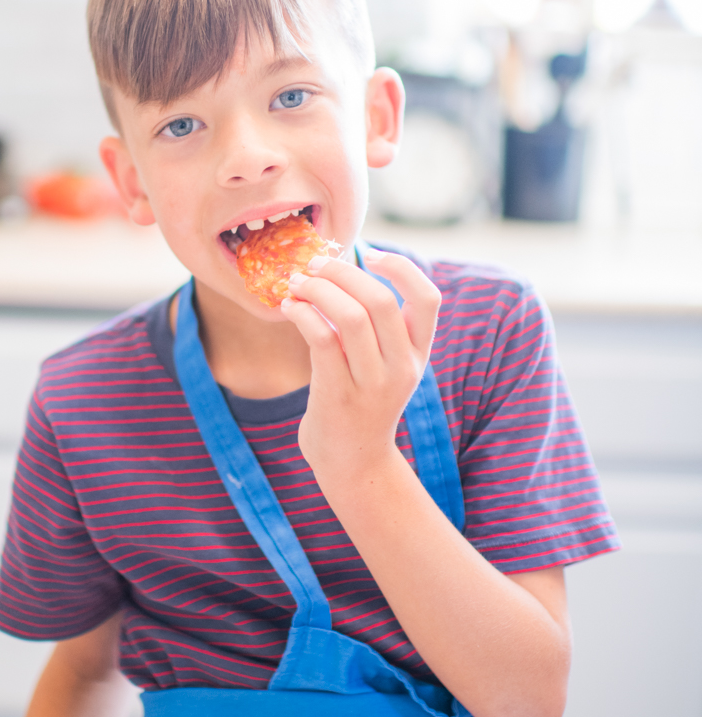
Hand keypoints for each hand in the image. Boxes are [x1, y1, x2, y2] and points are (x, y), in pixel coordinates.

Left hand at [280, 249, 440, 485]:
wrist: (354, 462)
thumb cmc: (362, 403)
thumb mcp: (384, 366)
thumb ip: (374, 327)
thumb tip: (338, 269)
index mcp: (418, 353)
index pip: (428, 298)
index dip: (401, 268)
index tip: (370, 254)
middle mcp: (402, 367)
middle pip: (381, 300)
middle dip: (342, 272)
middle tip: (313, 265)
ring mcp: (372, 384)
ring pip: (350, 316)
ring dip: (317, 289)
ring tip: (296, 283)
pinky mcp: (339, 395)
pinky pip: (322, 340)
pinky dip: (302, 314)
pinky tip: (289, 307)